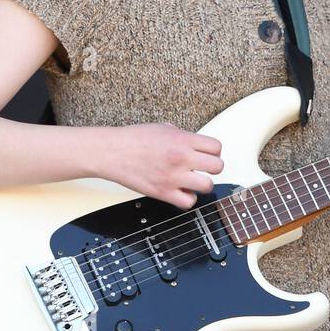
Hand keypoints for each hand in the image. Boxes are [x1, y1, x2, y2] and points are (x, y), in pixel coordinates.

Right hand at [96, 122, 223, 208]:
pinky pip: (188, 202)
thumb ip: (182, 136)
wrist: (111, 152)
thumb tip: (194, 144)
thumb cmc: (133, 139)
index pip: (216, 147)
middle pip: (218, 167)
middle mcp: (181, 158)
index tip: (207, 154)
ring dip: (203, 184)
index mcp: (182, 140)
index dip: (214, 151)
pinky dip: (188, 199)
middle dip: (212, 168)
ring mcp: (173, 177)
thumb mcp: (163, 127)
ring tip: (193, 181)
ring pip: (207, 186)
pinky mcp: (163, 193)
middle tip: (203, 168)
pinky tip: (181, 191)